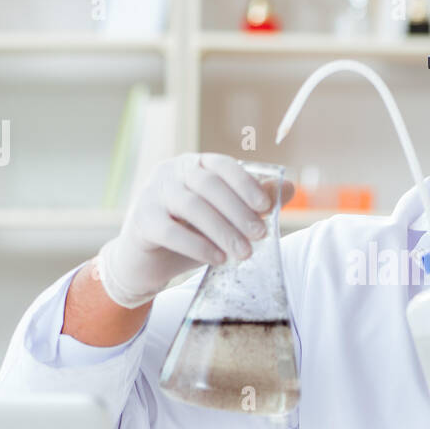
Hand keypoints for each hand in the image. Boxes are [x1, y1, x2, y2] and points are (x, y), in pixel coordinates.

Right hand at [94, 152, 293, 308]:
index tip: (266, 207)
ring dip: (223, 230)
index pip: (221, 165)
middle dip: (238, 211)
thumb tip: (288, 188)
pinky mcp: (141, 221)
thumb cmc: (189, 235)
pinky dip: (198, 245)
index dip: (245, 183)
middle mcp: (170, 173)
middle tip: (260, 235)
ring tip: (244, 253)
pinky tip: (218, 258)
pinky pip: (170, 231)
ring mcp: (151, 194)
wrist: (146, 263)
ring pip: (191, 206)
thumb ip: (252, 202)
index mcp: (192, 165)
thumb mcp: (223, 219)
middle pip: (208, 185)